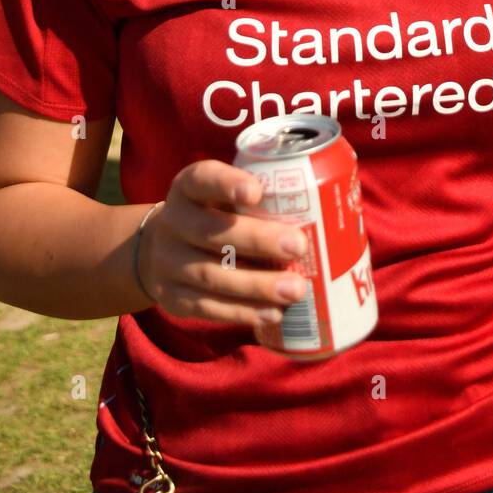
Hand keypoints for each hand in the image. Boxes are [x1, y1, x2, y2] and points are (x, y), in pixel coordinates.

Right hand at [136, 160, 308, 331]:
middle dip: (257, 240)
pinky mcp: (172, 298)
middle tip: (298, 246)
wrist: (162, 250)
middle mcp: (173, 222)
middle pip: (210, 232)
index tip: (256, 192)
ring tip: (296, 289)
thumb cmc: (216, 216)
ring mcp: (167, 263)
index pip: (202, 178)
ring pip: (211, 275)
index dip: (227, 184)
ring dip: (256, 285)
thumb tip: (330, 205)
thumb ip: (260, 198)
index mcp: (188, 188)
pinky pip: (207, 308)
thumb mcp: (225, 197)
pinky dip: (242, 311)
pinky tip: (272, 313)